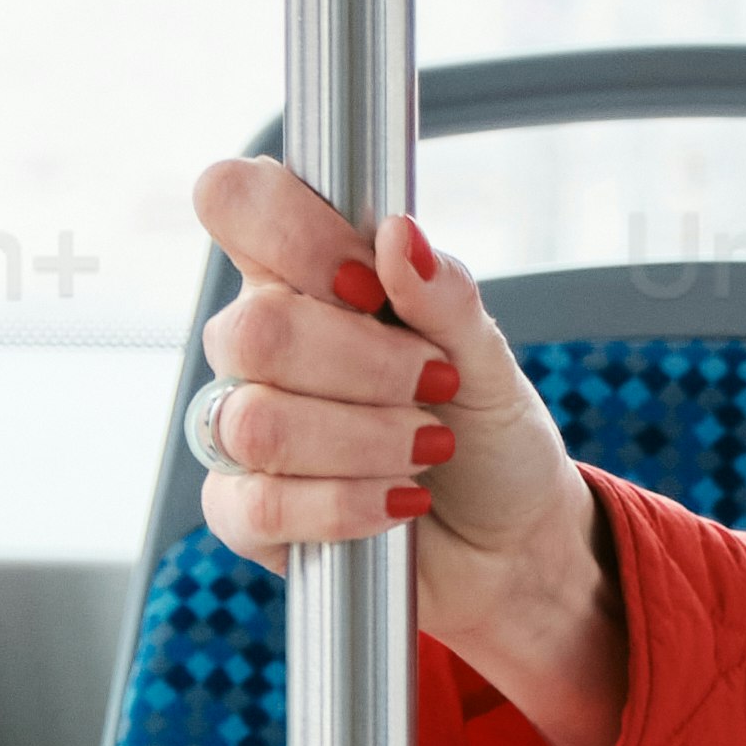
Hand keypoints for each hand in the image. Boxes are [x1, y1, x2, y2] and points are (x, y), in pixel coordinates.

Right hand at [186, 155, 627, 745]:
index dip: (294, 235)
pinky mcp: (245, 512)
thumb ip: (444, 295)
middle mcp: (260, 344)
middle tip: (434, 388)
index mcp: (305, 276)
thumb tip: (397, 233)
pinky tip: (398, 502)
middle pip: (250, 330)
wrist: (510, 542)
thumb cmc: (487, 435)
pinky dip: (345, 505)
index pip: (236, 202)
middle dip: (364, 366)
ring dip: (363, 440)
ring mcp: (242, 427)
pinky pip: (258, 504)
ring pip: (254, 421)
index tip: (371, 284)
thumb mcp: (488, 358)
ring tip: (427, 450)